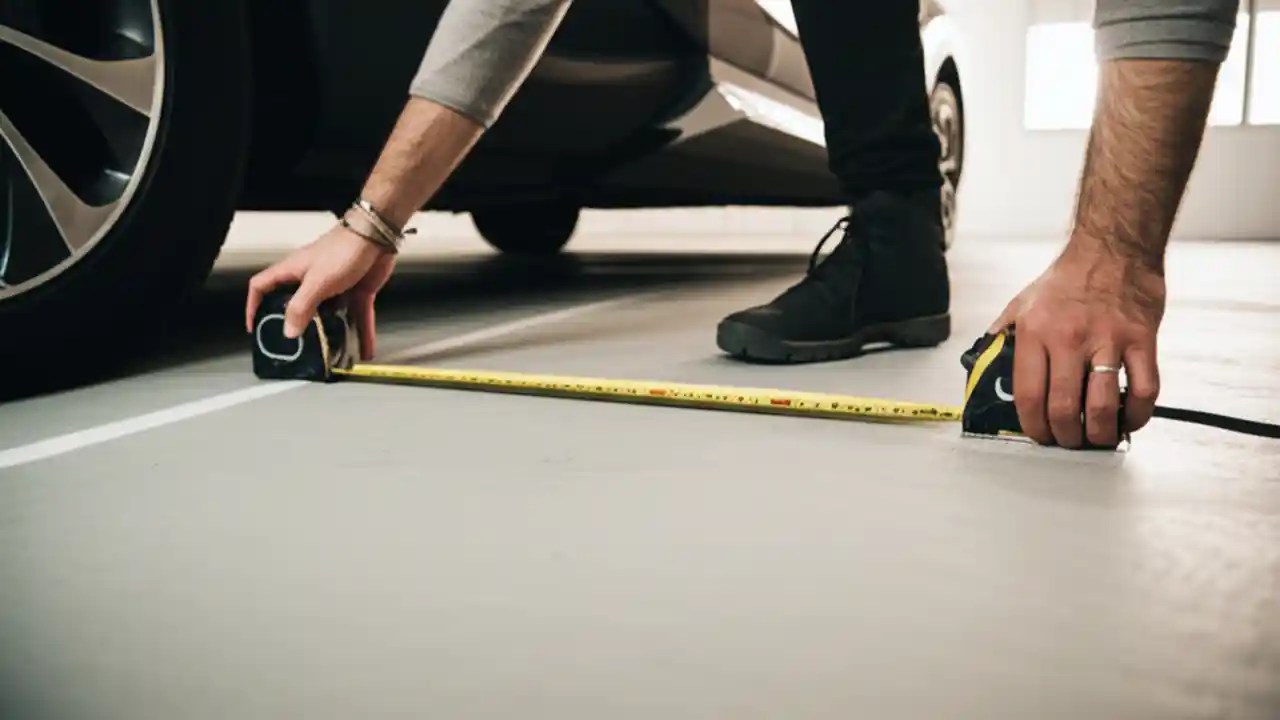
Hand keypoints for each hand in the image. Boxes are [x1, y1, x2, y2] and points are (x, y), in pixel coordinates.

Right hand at [245, 225, 396, 360]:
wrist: (377, 235)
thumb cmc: (343, 250)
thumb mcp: (317, 281)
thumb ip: (301, 307)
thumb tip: (288, 332)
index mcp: (293, 272)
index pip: (262, 287)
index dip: (253, 305)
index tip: (255, 327)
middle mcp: (311, 280)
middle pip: (297, 307)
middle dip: (297, 328)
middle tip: (297, 350)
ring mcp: (335, 286)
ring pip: (331, 316)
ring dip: (334, 335)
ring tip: (334, 358)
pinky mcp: (357, 291)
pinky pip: (357, 316)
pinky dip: (362, 332)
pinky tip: (366, 351)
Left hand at [989, 240, 1165, 447]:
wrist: (1112, 248)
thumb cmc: (1066, 279)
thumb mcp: (1021, 303)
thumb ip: (1002, 337)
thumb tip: (984, 367)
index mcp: (1034, 332)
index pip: (1028, 396)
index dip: (1033, 427)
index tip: (1040, 436)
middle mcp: (1068, 338)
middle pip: (1064, 409)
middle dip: (1065, 437)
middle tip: (1069, 441)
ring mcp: (1108, 341)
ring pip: (1102, 407)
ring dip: (1099, 434)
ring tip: (1097, 438)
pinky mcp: (1141, 340)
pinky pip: (1144, 391)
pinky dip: (1137, 415)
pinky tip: (1129, 419)